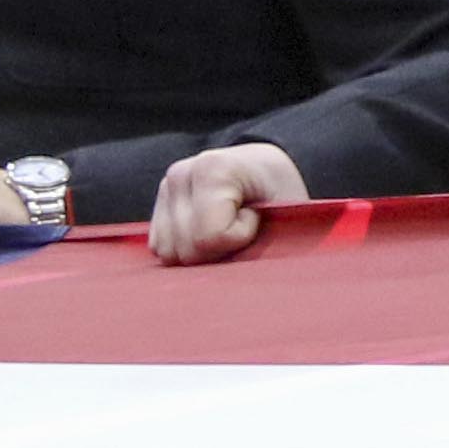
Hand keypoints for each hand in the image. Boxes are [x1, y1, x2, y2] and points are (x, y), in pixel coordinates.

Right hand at [146, 140, 305, 264]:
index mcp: (213, 168)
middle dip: (220, 249)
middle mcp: (181, 174)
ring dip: (202, 251)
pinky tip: (207, 232)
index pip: (211, 237)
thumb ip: (267, 236)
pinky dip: (187, 251)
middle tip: (241, 225)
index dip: (241, 237)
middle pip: (187, 250)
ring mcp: (165, 190)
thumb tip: (245, 279)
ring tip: (225, 227)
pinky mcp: (157, 207)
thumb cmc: (281, 191)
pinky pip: (161, 250)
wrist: (264, 169)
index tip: (256, 216)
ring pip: (169, 254)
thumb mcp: (290, 208)